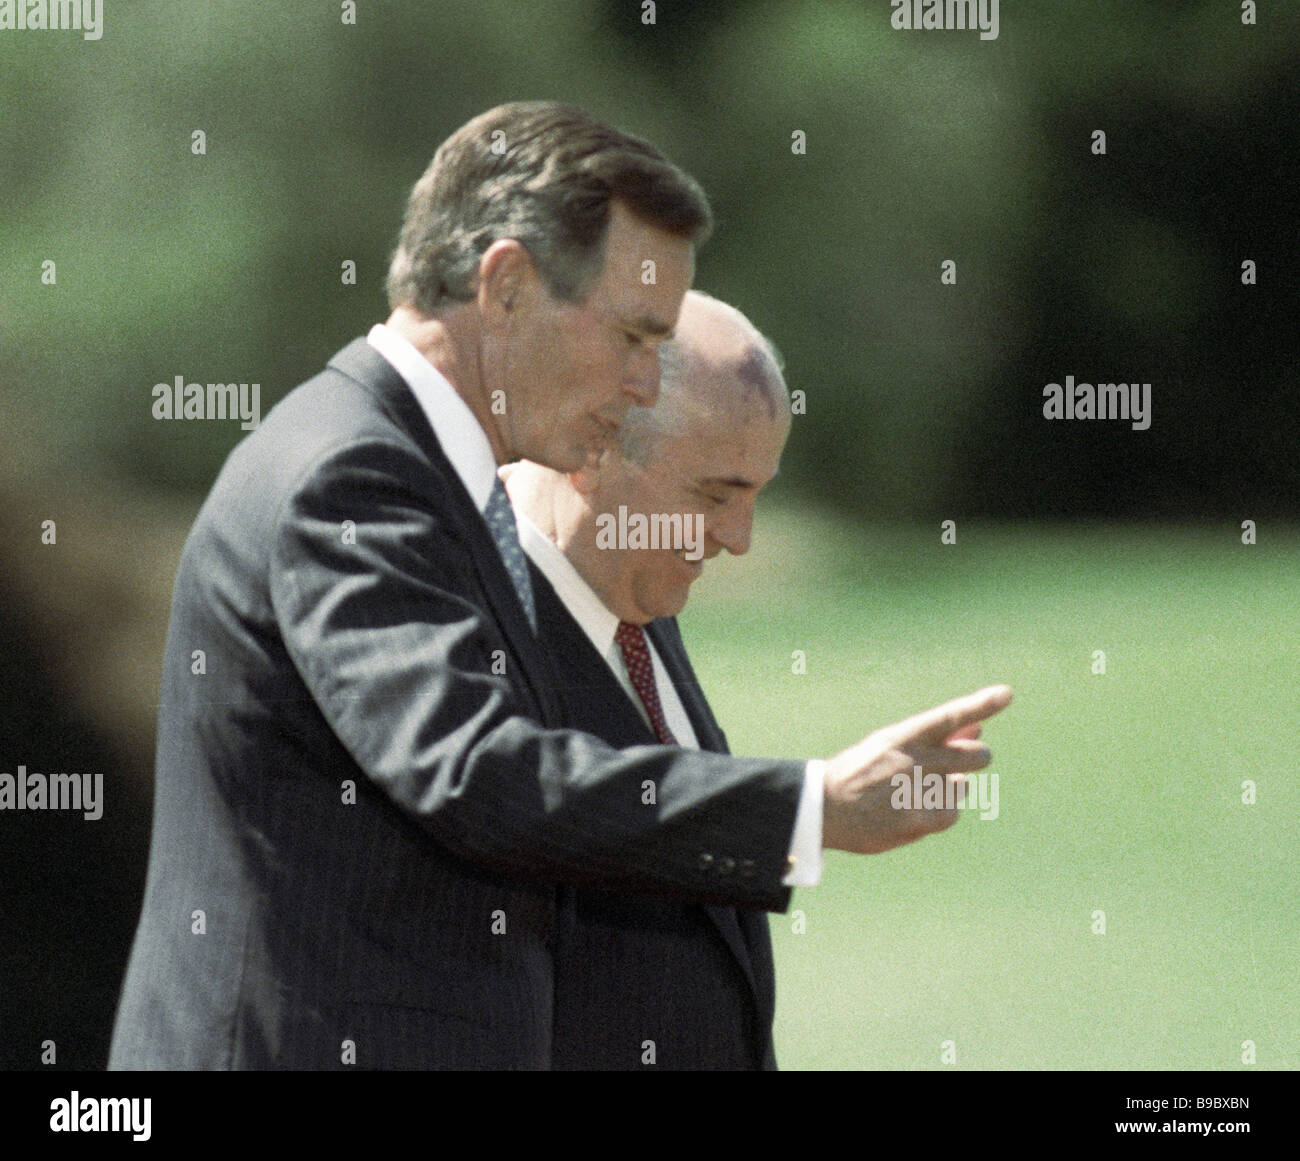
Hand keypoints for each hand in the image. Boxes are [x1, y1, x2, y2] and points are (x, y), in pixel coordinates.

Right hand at [821, 684, 1012, 853]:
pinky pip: (951, 814)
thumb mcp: (890, 745)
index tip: (1006, 694)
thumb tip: (977, 730)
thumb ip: (936, 739)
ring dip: (948, 790)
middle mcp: (914, 760)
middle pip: (975, 756)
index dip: (980, 705)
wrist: (824, 806)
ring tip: (914, 793)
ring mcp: (916, 790)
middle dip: (974, 758)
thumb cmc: (861, 770)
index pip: (949, 716)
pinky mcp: (917, 819)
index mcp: (904, 735)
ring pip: (962, 788)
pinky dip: (941, 813)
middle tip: (956, 766)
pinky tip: (917, 811)